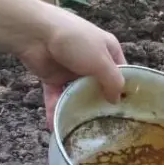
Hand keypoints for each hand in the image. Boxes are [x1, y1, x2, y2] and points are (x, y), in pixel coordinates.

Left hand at [15, 5, 126, 130]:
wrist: (36, 33)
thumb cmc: (75, 41)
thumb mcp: (101, 60)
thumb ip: (113, 82)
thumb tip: (116, 101)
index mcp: (108, 50)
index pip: (121, 73)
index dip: (125, 91)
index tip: (127, 112)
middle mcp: (92, 60)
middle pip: (100, 87)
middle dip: (101, 105)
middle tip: (107, 127)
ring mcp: (71, 70)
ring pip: (78, 94)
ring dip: (78, 111)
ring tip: (83, 131)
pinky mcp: (53, 78)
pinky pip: (56, 97)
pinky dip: (55, 110)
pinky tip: (56, 126)